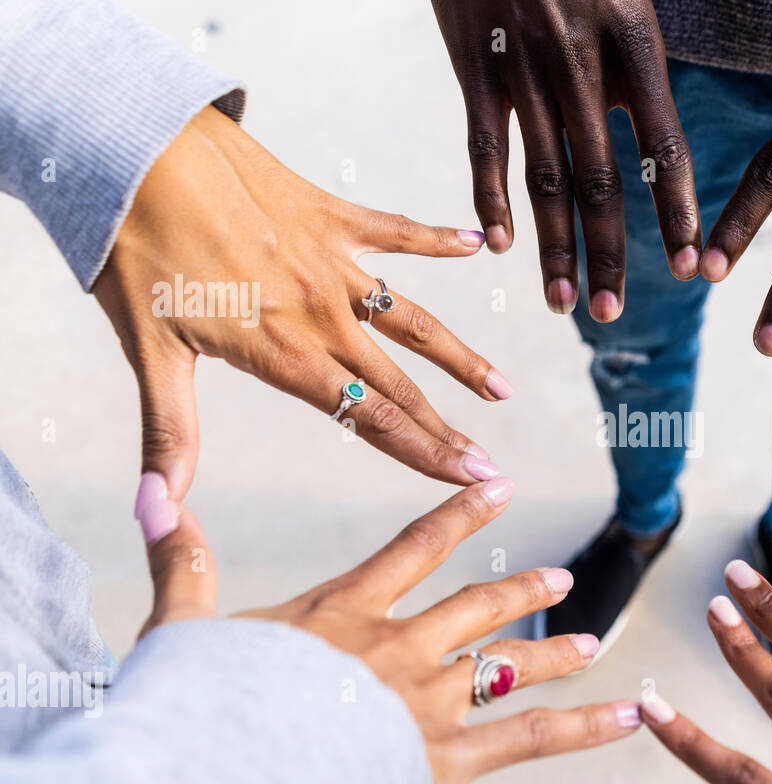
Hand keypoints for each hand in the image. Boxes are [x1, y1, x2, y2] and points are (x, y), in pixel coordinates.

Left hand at [95, 106, 507, 501]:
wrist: (139, 148)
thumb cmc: (135, 249)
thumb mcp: (148, 348)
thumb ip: (168, 433)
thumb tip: (155, 511)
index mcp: (284, 351)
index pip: (370, 417)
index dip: (424, 454)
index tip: (470, 479)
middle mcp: (322, 313)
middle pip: (399, 385)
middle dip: (447, 430)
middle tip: (489, 464)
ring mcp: (332, 264)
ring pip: (412, 321)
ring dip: (459, 358)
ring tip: (501, 389)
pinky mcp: (331, 217)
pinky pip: (397, 232)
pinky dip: (437, 238)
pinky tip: (477, 242)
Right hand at [141, 479, 642, 783]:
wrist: (222, 777)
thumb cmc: (198, 711)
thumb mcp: (182, 628)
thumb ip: (184, 562)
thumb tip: (156, 495)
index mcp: (343, 613)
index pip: (414, 549)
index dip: (460, 515)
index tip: (498, 487)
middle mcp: (399, 647)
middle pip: (476, 607)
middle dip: (522, 591)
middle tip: (562, 577)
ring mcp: (429, 700)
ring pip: (510, 665)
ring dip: (556, 651)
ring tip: (594, 640)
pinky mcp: (448, 757)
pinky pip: (533, 738)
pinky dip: (587, 726)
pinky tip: (631, 714)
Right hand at [430, 0, 700, 317]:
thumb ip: (648, 57)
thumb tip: (667, 132)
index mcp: (633, 42)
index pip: (663, 146)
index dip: (678, 212)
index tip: (693, 269)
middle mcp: (581, 63)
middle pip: (599, 178)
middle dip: (609, 252)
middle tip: (611, 312)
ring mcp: (523, 67)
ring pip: (542, 175)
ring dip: (554, 245)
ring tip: (564, 302)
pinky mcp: (473, 64)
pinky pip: (483, 143)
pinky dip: (489, 196)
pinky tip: (500, 245)